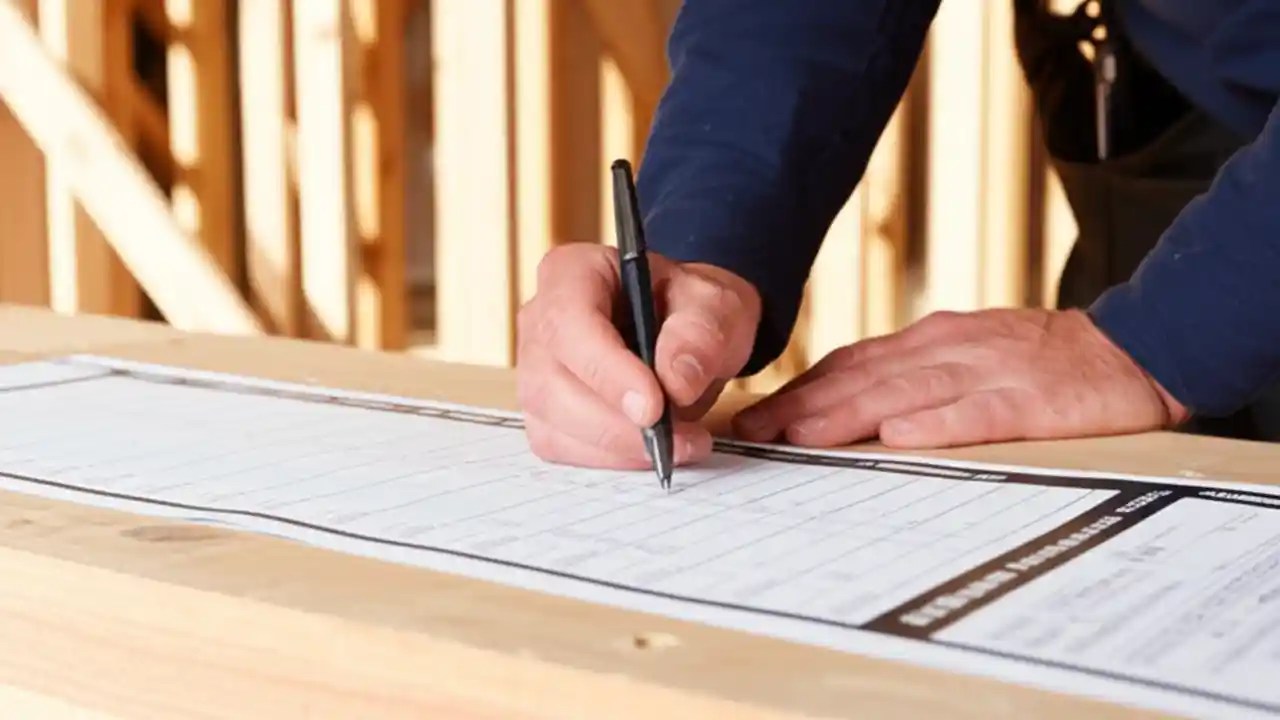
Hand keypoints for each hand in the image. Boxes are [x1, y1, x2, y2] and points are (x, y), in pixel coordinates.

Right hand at [516, 242, 761, 467]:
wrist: (685, 332)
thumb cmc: (690, 309)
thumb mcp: (714, 305)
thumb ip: (699, 333)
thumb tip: (674, 382)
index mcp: (573, 272)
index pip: (568, 322)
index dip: (606, 370)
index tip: (654, 407)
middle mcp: (540, 319)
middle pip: (552, 382)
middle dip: (618, 424)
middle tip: (683, 439)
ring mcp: (534, 368)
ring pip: (553, 424)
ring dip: (618, 448)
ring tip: (680, 444)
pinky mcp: (542, 411)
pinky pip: (561, 447)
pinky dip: (609, 459)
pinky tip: (650, 450)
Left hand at [732, 308, 1187, 448]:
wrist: (1131, 348)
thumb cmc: (1038, 360)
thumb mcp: (964, 355)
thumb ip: (909, 375)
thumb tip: (840, 404)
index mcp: (932, 341)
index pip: (850, 364)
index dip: (799, 390)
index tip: (754, 417)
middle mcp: (950, 350)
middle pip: (864, 377)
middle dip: (804, 405)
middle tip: (754, 433)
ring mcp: (990, 372)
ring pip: (907, 391)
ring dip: (849, 413)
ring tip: (801, 436)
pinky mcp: (1032, 400)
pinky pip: (980, 412)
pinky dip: (938, 424)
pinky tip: (902, 439)